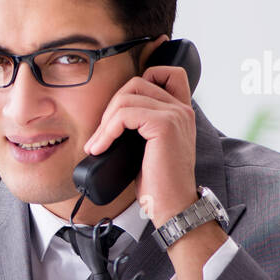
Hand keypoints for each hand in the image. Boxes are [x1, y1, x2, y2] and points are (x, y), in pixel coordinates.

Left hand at [81, 63, 198, 224]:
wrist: (173, 206)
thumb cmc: (159, 183)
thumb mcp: (148, 147)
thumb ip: (140, 125)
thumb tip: (108, 119)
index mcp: (180, 111)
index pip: (166, 72)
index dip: (139, 81)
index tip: (119, 112)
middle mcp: (181, 109)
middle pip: (136, 83)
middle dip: (111, 107)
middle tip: (102, 136)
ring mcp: (175, 115)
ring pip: (126, 97)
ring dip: (105, 122)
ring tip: (98, 145)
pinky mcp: (164, 125)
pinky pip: (125, 114)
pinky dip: (107, 130)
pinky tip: (100, 148)